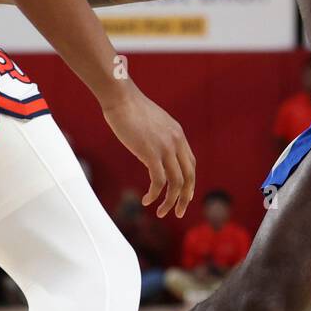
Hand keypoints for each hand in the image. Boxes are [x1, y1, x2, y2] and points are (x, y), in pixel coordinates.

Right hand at [102, 86, 194, 217]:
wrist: (121, 97)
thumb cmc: (129, 108)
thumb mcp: (151, 123)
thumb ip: (156, 137)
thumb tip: (150, 151)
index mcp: (178, 134)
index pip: (190, 163)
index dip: (189, 182)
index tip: (182, 195)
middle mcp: (176, 142)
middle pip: (189, 176)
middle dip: (185, 197)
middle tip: (179, 212)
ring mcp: (165, 147)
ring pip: (176, 183)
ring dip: (170, 201)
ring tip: (160, 212)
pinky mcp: (151, 153)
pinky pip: (159, 181)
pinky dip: (154, 194)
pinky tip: (147, 201)